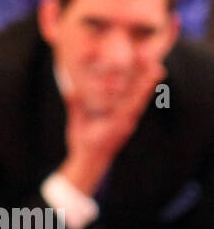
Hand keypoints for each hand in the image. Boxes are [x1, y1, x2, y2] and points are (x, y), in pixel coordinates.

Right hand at [59, 59, 165, 195]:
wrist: (93, 163)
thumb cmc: (83, 146)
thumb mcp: (76, 128)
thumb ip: (76, 109)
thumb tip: (70, 90)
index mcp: (114, 126)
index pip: (129, 104)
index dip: (140, 89)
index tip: (150, 74)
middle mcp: (125, 123)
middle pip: (139, 100)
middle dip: (147, 83)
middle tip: (158, 65)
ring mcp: (128, 122)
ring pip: (141, 101)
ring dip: (147, 84)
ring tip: (157, 66)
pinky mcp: (128, 120)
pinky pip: (137, 104)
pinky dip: (143, 91)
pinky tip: (149, 78)